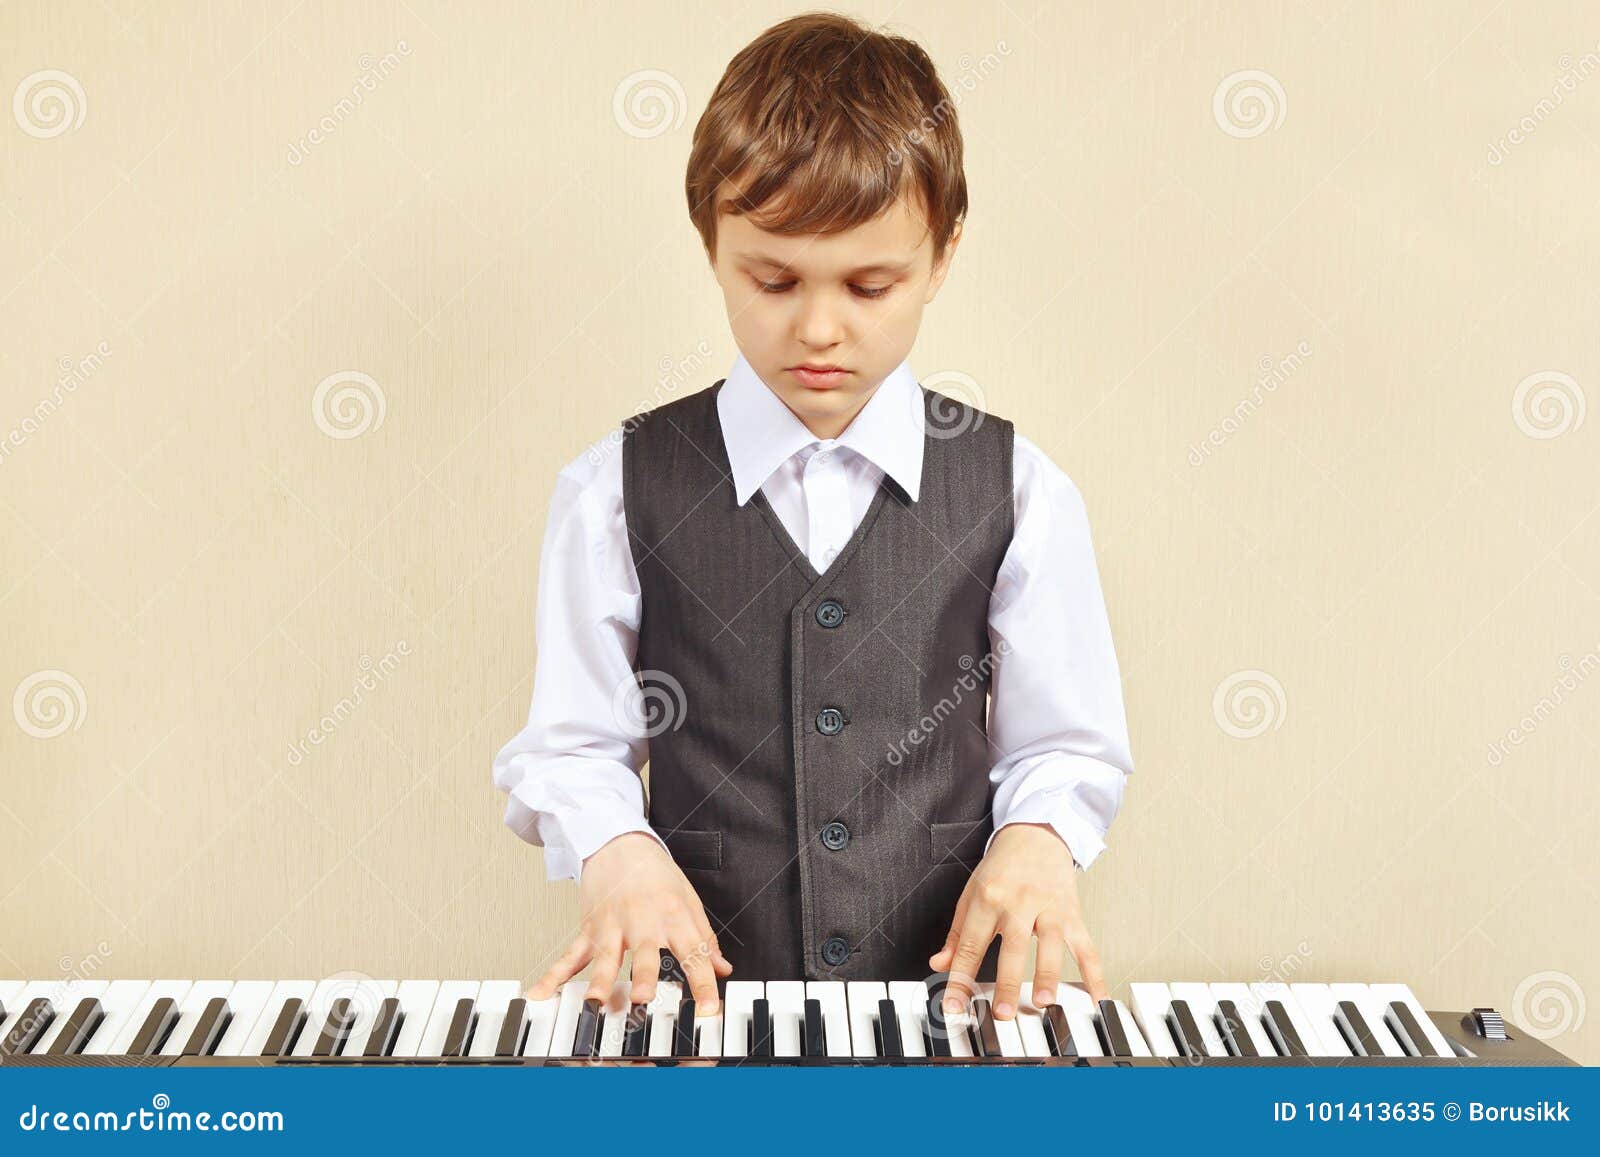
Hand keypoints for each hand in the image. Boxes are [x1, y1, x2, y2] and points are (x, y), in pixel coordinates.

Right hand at [526, 831, 732, 1011]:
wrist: (619, 844)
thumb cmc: (656, 873)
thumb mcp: (689, 901)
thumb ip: (704, 939)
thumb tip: (722, 968)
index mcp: (674, 917)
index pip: (694, 954)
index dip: (703, 983)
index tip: (709, 1009)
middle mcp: (643, 923)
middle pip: (645, 954)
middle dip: (643, 977)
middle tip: (642, 999)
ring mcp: (613, 927)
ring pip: (606, 957)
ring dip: (600, 981)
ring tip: (596, 1002)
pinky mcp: (590, 929)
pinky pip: (571, 955)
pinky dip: (554, 975)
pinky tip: (540, 992)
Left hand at [929, 822, 1106, 1017]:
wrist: (1035, 834)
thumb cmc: (1002, 867)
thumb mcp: (971, 894)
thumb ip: (957, 934)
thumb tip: (938, 964)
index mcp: (987, 898)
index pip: (970, 945)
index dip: (960, 979)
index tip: (953, 1006)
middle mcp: (1018, 902)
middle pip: (1012, 946)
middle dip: (1007, 981)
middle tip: (1003, 1013)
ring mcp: (1049, 908)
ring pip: (1051, 944)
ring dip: (1048, 974)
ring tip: (1043, 1001)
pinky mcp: (1072, 913)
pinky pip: (1086, 946)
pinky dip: (1095, 974)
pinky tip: (1098, 997)